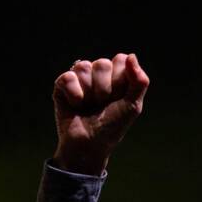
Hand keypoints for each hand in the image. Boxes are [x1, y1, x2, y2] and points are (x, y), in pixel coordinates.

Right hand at [53, 52, 149, 172]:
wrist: (89, 146)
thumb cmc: (111, 128)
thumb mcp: (132, 107)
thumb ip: (139, 82)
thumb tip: (132, 55)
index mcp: (116, 76)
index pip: (120, 59)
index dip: (120, 81)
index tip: (118, 99)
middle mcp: (98, 74)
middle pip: (102, 63)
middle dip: (104, 89)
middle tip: (102, 105)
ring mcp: (80, 77)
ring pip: (84, 67)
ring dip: (89, 94)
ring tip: (88, 107)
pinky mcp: (63, 84)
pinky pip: (69, 77)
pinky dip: (75, 95)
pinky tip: (76, 106)